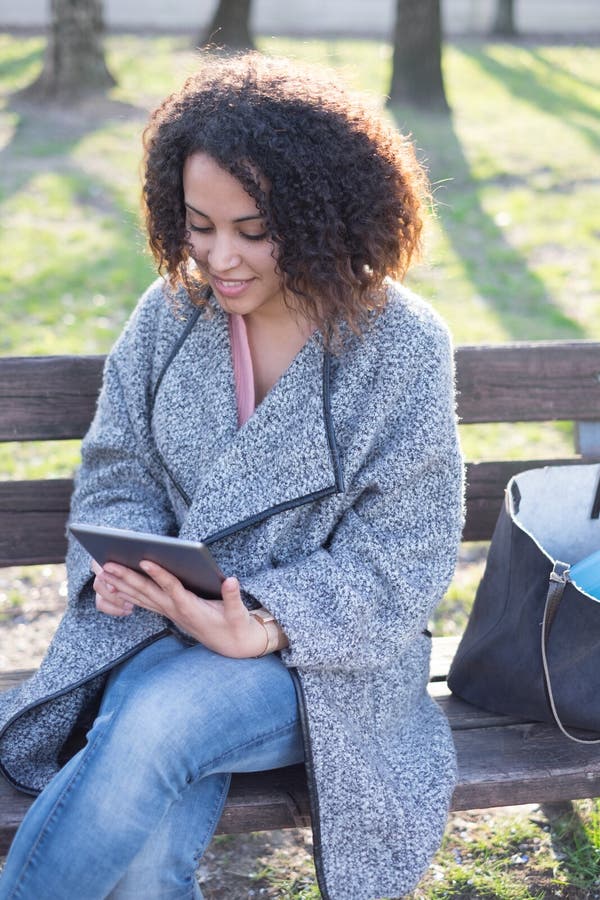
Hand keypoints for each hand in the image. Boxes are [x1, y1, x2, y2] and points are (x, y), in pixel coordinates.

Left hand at [91, 559, 280, 657]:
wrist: (231, 645)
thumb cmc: (234, 625)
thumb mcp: (237, 613)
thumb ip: (233, 597)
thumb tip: (231, 580)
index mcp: (191, 607)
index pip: (172, 588)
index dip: (159, 574)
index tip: (145, 561)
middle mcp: (175, 610)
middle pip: (147, 592)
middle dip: (126, 578)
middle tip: (107, 565)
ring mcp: (169, 611)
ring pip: (140, 597)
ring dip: (121, 584)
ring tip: (103, 571)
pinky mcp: (168, 611)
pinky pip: (142, 602)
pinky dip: (127, 593)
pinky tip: (114, 585)